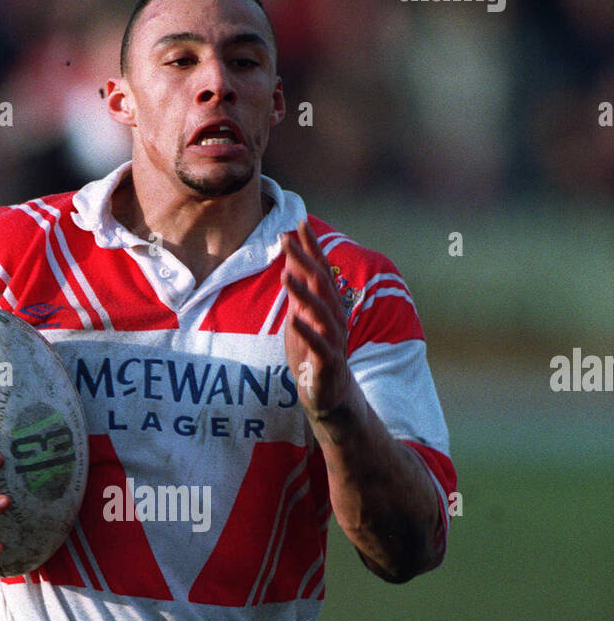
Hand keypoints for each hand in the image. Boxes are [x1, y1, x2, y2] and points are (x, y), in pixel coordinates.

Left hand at [281, 219, 351, 422]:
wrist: (330, 397)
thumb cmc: (312, 357)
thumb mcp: (301, 322)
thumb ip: (298, 298)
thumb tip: (290, 266)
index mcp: (329, 306)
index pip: (322, 270)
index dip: (311, 246)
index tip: (299, 222)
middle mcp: (335, 318)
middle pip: (322, 284)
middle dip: (304, 260)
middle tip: (285, 240)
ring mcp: (334, 341)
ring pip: (321, 312)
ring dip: (303, 293)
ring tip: (286, 274)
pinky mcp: (328, 364)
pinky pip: (318, 346)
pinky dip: (306, 332)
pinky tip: (294, 319)